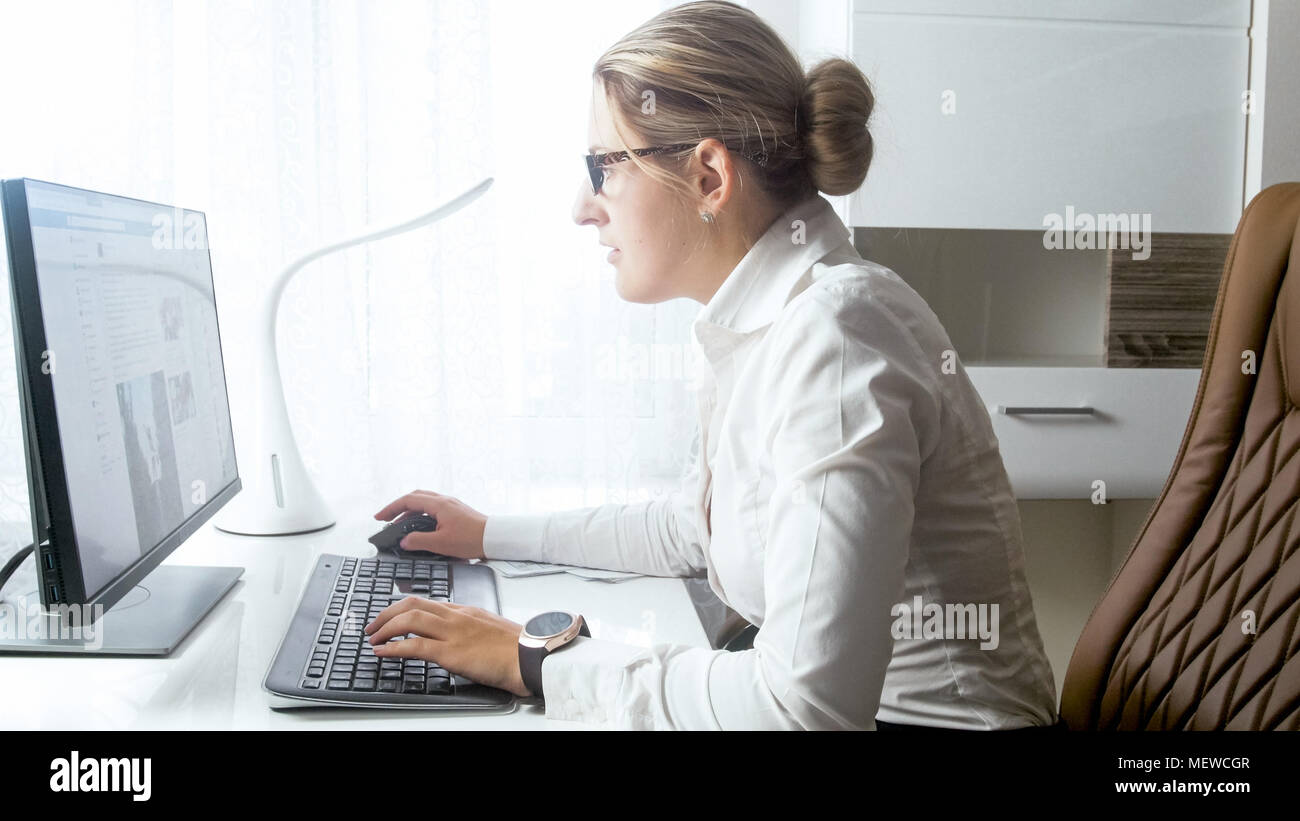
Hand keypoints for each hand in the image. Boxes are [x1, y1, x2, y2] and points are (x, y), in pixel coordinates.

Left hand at [364, 598, 531, 697]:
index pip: (428, 602)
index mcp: (467, 611)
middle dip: (387, 613)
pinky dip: (393, 648)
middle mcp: (457, 616)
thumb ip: (474, 630)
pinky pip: (414, 646)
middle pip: (412, 604)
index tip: (391, 616)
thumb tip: (462, 639)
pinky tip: (382, 652)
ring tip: (373, 638)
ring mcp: (453, 632)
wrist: (533, 656)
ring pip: (409, 619)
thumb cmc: (520, 648)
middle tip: (374, 626)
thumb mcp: (493, 630)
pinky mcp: (451, 652)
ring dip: (385, 628)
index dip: (403, 608)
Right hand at [373, 490, 487, 559]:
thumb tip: (404, 541)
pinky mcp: (456, 511)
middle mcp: (444, 500)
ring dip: (410, 511)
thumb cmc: (472, 539)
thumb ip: (419, 541)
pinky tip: (420, 525)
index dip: (391, 508)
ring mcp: (451, 504)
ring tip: (400, 524)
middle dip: (398, 507)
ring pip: (424, 502)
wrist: (495, 538)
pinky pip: (433, 508)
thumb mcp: (441, 543)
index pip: (408, 500)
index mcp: (439, 504)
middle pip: (415, 497)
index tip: (379, 517)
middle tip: (387, 518)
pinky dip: (421, 514)